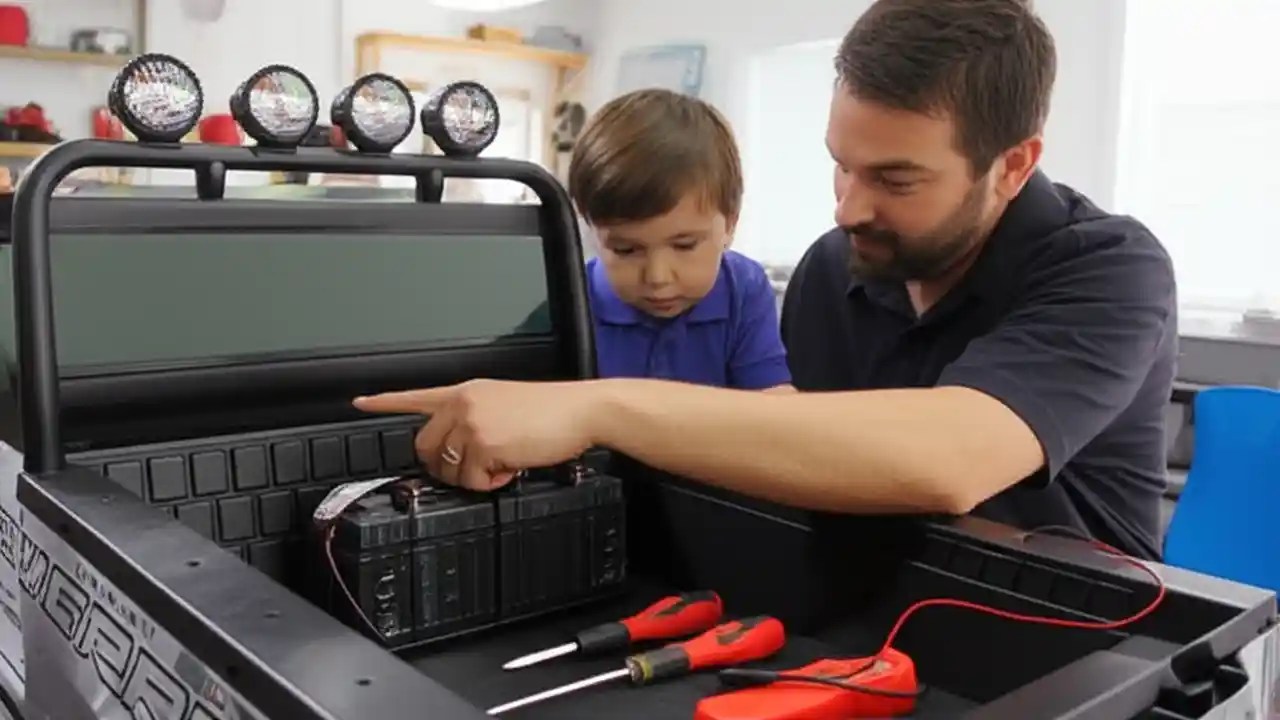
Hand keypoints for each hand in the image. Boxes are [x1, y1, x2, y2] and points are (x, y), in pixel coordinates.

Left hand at [352, 379, 601, 491]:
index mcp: (466, 392)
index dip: (385, 401)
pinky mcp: (482, 444)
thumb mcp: (506, 403)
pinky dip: (492, 483)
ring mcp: (469, 423)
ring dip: (474, 477)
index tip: (359, 402)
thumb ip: (475, 419)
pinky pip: (471, 480)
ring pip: (448, 468)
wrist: (581, 410)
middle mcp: (461, 404)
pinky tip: (513, 466)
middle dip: (446, 466)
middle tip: (479, 468)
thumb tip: (460, 452)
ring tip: (506, 462)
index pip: (416, 395)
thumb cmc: (553, 411)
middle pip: (425, 447)